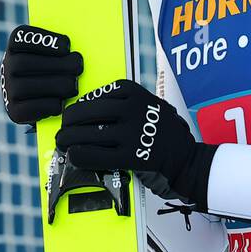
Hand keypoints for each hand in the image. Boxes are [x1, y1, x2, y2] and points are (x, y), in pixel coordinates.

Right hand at [0, 25, 82, 124]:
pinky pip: (28, 109)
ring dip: (54, 85)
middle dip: (55, 65)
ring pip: (26, 86)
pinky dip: (48, 105)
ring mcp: (8, 90)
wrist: (43, 101)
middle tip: (78, 66)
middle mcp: (7, 67)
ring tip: (73, 85)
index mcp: (16, 47)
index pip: (20, 37)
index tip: (67, 46)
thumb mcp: (55, 55)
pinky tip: (62, 102)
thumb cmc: (55, 71)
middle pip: (24, 63)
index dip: (42, 40)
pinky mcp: (14, 111)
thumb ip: (61, 49)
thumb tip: (76, 50)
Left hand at [56, 79, 216, 210]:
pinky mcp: (130, 156)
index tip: (74, 113)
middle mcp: (131, 109)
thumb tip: (86, 109)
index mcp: (134, 93)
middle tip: (63, 129)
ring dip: (68, 139)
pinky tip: (74, 156)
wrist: (187, 158)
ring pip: (87, 134)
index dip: (80, 105)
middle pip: (86, 113)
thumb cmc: (163, 133)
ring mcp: (131, 133)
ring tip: (63, 142)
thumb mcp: (147, 105)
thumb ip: (122, 103)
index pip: (96, 95)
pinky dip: (79, 155)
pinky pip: (95, 155)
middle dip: (68, 122)